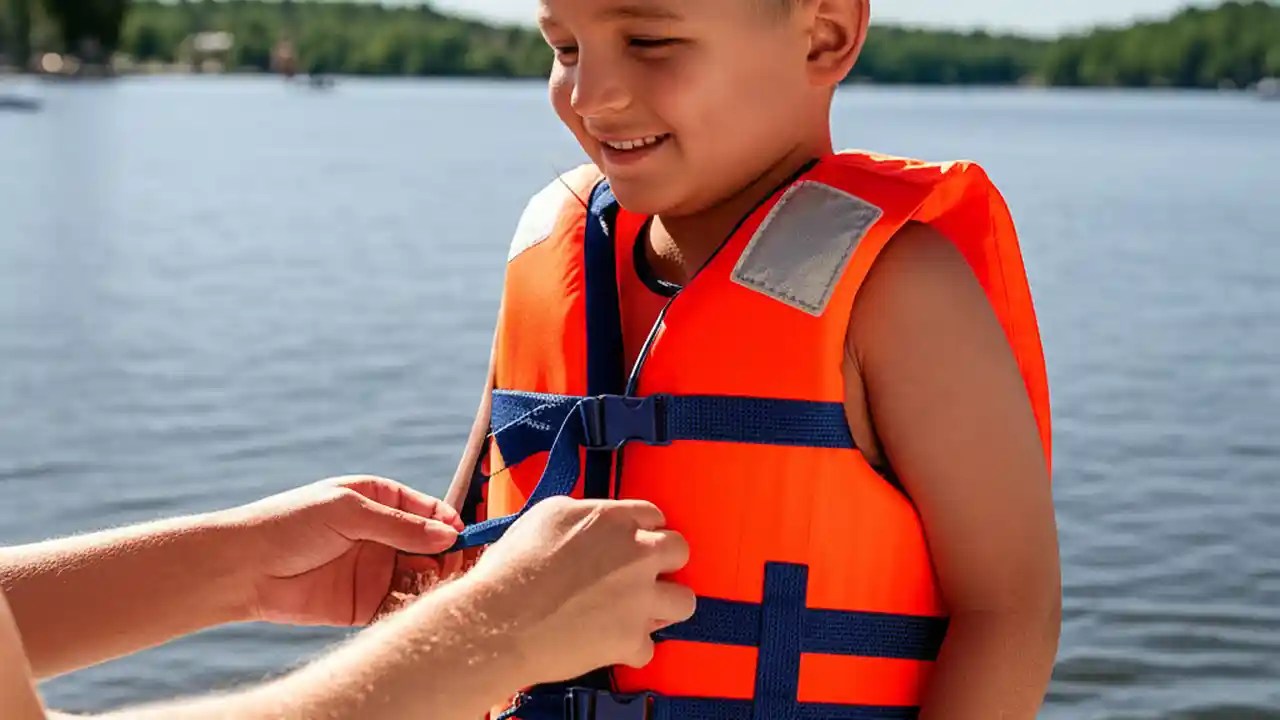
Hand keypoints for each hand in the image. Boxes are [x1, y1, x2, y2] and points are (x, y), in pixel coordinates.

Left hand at [225, 476, 463, 626]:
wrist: (242, 567)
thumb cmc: (290, 523)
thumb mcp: (349, 511)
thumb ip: (400, 525)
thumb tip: (449, 535)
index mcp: (380, 502)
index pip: (428, 511)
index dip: (449, 523)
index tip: (467, 537)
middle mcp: (382, 537)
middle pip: (430, 548)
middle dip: (450, 557)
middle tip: (465, 568)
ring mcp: (375, 572)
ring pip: (420, 578)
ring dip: (435, 584)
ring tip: (445, 590)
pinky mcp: (364, 606)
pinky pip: (399, 608)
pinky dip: (414, 610)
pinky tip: (421, 609)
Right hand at [469, 497, 694, 683]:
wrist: (500, 619)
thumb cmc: (513, 566)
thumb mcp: (547, 514)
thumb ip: (584, 513)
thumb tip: (592, 520)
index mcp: (615, 520)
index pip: (655, 515)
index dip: (643, 529)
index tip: (634, 541)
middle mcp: (637, 555)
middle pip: (680, 550)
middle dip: (664, 560)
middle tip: (642, 572)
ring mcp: (639, 600)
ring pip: (684, 601)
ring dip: (663, 604)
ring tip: (638, 609)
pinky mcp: (631, 640)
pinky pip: (649, 646)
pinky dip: (632, 647)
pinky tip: (611, 641)